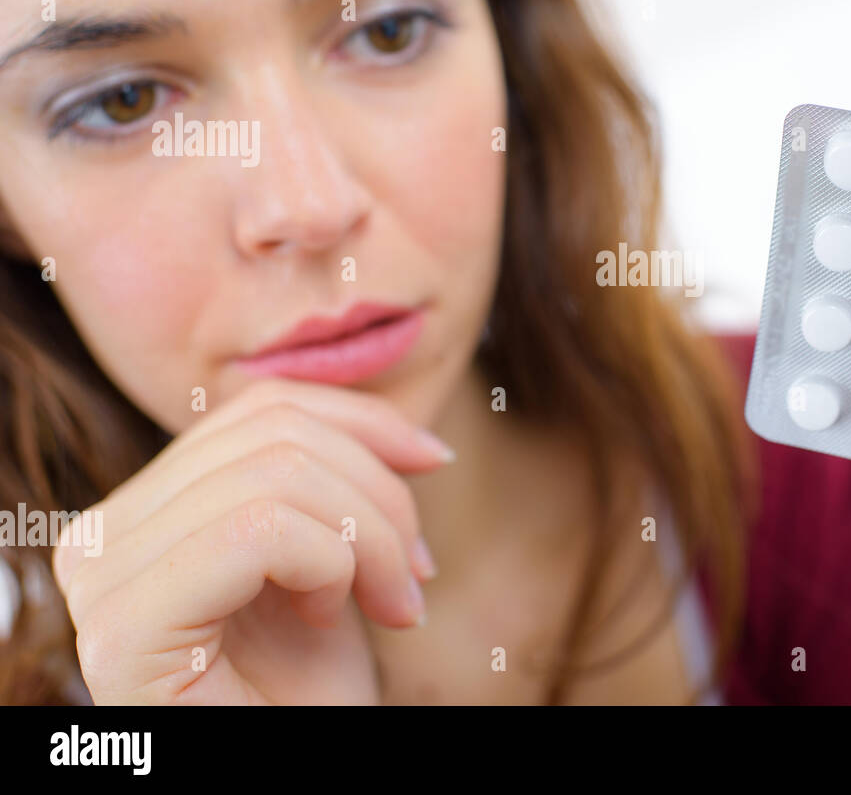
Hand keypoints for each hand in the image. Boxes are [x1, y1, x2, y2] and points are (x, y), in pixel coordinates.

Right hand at [51, 379, 450, 703]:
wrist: (297, 771)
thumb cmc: (311, 688)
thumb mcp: (330, 555)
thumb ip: (327, 476)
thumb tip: (397, 419)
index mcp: (143, 509)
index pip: (262, 408)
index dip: (365, 422)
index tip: (435, 463)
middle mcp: (100, 536)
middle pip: (273, 432)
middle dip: (379, 492)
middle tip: (418, 573)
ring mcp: (100, 582)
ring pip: (276, 474)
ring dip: (372, 539)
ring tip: (394, 603)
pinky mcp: (123, 629)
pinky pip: (257, 532)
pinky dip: (331, 565)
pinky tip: (331, 621)